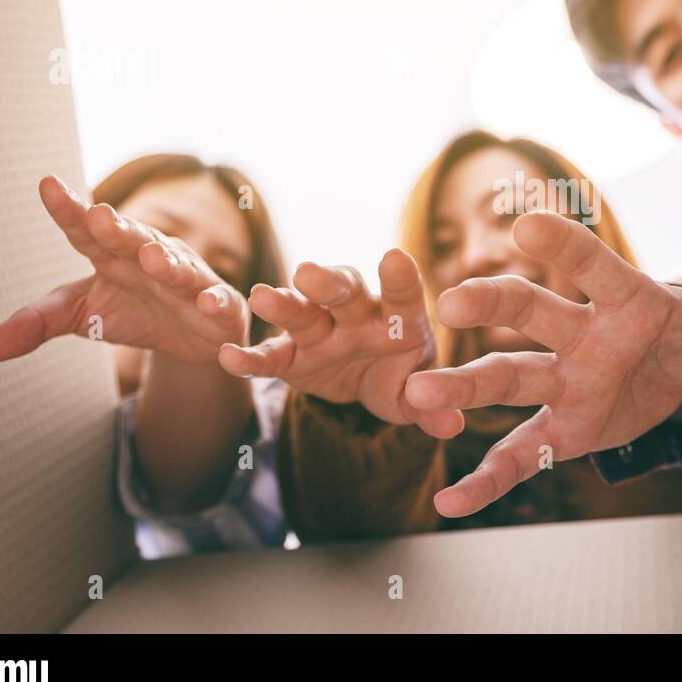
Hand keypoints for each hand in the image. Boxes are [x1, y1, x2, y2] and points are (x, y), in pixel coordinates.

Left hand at [0, 176, 246, 363]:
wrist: (189, 337)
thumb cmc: (133, 312)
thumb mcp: (81, 315)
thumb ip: (35, 323)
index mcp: (113, 255)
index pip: (86, 231)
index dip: (68, 210)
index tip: (48, 186)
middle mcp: (151, 258)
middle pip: (134, 240)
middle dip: (120, 229)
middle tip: (99, 217)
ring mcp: (188, 280)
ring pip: (178, 267)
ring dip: (167, 262)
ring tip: (152, 257)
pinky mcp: (219, 306)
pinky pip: (218, 301)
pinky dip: (214, 300)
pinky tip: (206, 301)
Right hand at [218, 250, 463, 439]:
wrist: (369, 387)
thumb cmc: (402, 379)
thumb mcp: (418, 396)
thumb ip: (432, 406)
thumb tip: (451, 423)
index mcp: (398, 318)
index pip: (401, 294)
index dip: (399, 278)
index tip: (395, 258)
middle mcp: (357, 315)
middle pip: (344, 292)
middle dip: (328, 281)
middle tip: (309, 272)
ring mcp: (320, 331)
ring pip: (301, 312)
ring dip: (283, 305)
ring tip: (262, 298)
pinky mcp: (290, 356)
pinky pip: (269, 356)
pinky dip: (250, 357)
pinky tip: (229, 357)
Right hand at [404, 211, 681, 516]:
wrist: (672, 362)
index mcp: (625, 298)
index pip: (594, 265)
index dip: (565, 247)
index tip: (525, 222)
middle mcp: (581, 332)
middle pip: (531, 312)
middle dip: (494, 303)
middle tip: (455, 300)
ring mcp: (562, 380)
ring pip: (506, 377)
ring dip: (463, 384)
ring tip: (417, 394)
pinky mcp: (559, 427)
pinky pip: (516, 452)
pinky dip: (486, 477)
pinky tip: (452, 503)